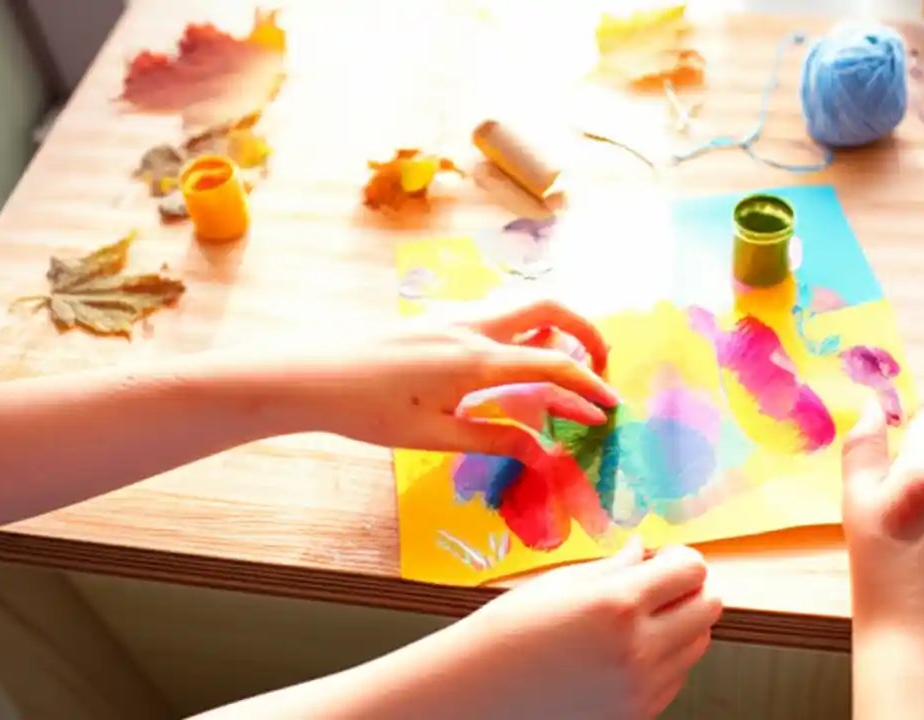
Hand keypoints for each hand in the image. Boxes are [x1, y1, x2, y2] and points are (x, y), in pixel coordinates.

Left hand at [283, 300, 618, 463]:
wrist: (312, 374)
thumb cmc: (368, 410)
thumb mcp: (435, 435)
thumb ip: (495, 439)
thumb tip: (545, 453)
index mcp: (475, 360)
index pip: (552, 365)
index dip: (588, 387)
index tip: (610, 409)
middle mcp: (473, 328)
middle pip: (550, 310)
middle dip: (587, 332)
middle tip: (602, 367)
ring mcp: (456, 318)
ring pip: (525, 307)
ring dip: (557, 329)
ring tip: (567, 369)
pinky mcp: (441, 320)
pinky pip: (499, 317)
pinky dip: (526, 332)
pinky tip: (519, 365)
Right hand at [457, 538, 720, 719]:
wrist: (479, 693)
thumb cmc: (510, 632)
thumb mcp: (561, 584)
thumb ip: (615, 567)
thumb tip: (646, 550)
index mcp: (616, 605)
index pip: (692, 570)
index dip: (682, 558)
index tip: (663, 558)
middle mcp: (637, 649)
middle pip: (709, 607)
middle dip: (690, 589)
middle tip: (659, 585)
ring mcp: (639, 689)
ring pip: (699, 644)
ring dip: (682, 624)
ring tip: (640, 619)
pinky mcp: (636, 714)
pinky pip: (676, 677)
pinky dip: (666, 658)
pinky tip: (627, 650)